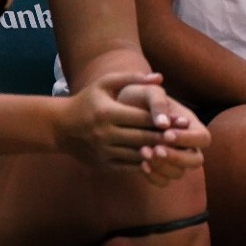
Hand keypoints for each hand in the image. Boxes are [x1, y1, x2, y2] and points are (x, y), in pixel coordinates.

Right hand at [55, 71, 195, 174]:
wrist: (58, 127)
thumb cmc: (86, 101)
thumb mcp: (105, 84)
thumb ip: (132, 78)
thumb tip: (160, 78)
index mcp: (108, 113)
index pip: (143, 118)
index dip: (165, 120)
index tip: (183, 121)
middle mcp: (104, 134)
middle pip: (144, 138)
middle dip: (166, 139)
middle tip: (187, 138)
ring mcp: (103, 151)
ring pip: (139, 155)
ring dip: (160, 154)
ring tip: (179, 151)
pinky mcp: (103, 165)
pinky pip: (130, 167)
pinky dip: (147, 165)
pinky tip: (161, 161)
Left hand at [118, 74, 209, 184]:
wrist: (117, 108)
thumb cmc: (137, 97)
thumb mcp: (148, 92)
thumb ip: (158, 103)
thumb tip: (163, 123)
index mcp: (191, 126)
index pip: (203, 138)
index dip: (188, 139)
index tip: (166, 134)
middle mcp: (186, 145)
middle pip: (196, 161)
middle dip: (176, 157)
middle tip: (156, 149)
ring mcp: (173, 159)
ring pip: (179, 173)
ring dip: (162, 166)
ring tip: (143, 152)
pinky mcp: (158, 169)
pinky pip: (163, 182)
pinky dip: (154, 176)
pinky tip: (141, 165)